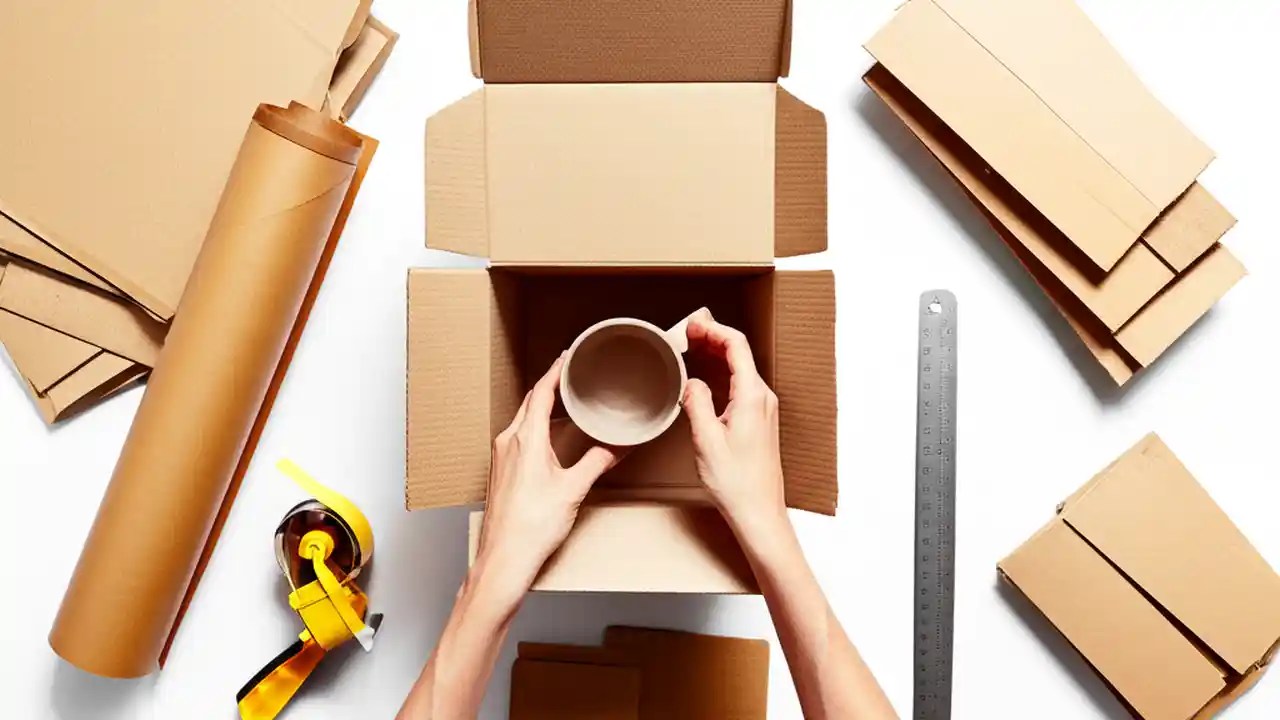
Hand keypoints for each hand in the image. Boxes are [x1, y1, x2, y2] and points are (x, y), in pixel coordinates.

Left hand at [473, 354, 623, 594]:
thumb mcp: (573, 489)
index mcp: (526, 439)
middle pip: (530, 402)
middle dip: (550, 385)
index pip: (542, 392)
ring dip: (542, 405)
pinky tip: (546, 435)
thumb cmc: (533, 527)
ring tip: (563, 400)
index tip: (568, 357)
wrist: (504, 557)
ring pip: (522, 419)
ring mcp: (501, 456)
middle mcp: (509, 442)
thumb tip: (621, 445)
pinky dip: (534, 425)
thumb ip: (598, 461)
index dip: (556, 371)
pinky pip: (517, 436)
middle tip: (570, 374)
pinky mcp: (500, 471)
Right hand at [682, 309, 788, 533]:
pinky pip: (740, 387)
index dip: (714, 329)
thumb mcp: (706, 440)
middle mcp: (762, 398)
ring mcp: (763, 410)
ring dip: (716, 356)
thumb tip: (691, 381)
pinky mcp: (759, 421)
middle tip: (687, 332)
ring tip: (691, 349)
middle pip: (739, 354)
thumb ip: (696, 403)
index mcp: (752, 396)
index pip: (737, 346)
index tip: (693, 324)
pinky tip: (704, 378)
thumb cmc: (735, 482)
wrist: (759, 512)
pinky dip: (721, 375)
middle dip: (713, 338)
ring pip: (740, 370)